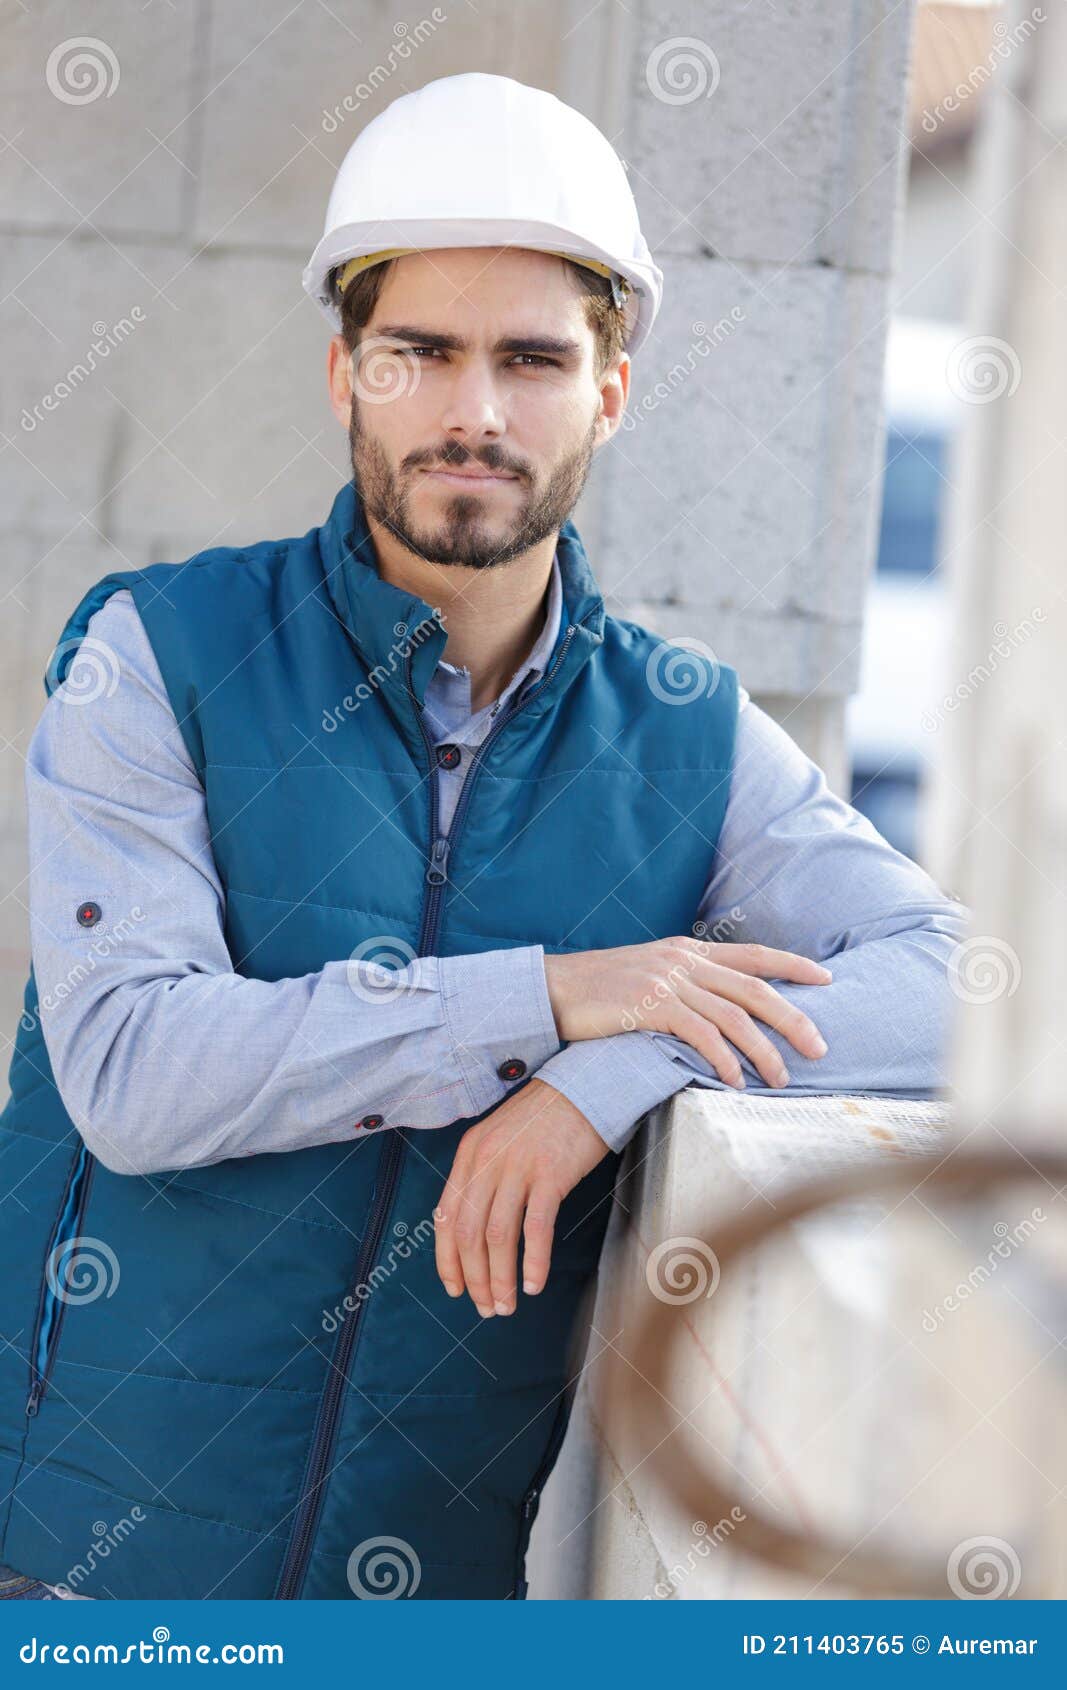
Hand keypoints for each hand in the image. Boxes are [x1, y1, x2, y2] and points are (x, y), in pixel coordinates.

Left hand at [434, 1078, 608, 1317]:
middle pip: (468, 1232)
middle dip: (475, 1278)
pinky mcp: (549, 1173)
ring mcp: (517, 1166)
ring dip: (500, 1278)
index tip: (456, 1289)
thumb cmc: (545, 1119)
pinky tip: (533, 1284)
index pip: (446, 1217)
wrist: (584, 1086)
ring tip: (506, 1306)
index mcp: (469, 1154)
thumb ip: (484, 1176)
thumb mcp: (499, 1140)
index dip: (447, 1260)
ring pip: (497, 1236)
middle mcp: (486, 1160)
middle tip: (486, 1308)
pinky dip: (532, 1262)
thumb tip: (475, 1229)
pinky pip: (535, 1228)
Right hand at [543, 937, 831, 1089]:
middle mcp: (684, 960)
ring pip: (734, 1015)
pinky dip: (722, 1058)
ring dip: (762, 1050)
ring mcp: (668, 980)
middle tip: (819, 1048)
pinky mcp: (650, 1004)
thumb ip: (684, 984)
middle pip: (755, 987)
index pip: (753, 954)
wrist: (553, 990)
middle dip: (793, 1018)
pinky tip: (733, 1079)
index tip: (826, 979)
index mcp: (688, 950)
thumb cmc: (598, 991)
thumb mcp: (648, 975)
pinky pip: (700, 1033)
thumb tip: (718, 1010)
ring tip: (780, 1078)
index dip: (793, 964)